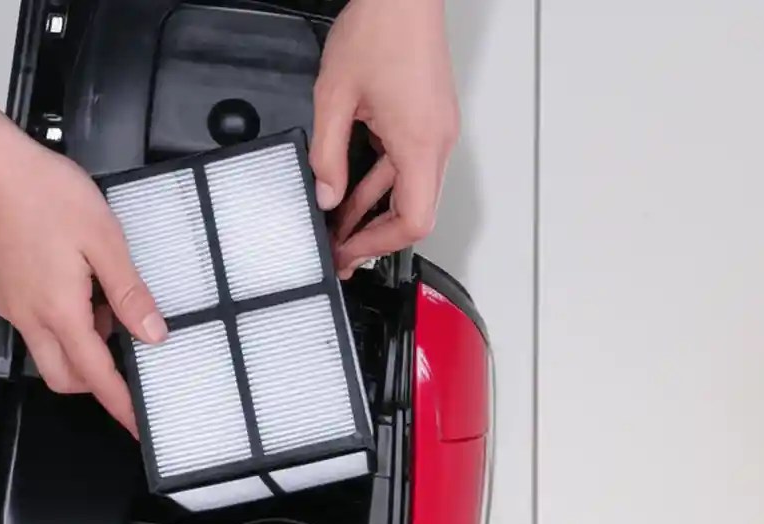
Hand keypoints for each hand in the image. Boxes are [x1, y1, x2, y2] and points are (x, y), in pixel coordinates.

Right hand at [0, 135, 167, 434]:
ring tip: (106, 303)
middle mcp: (30, 317)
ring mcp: (13, 305)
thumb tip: (152, 333)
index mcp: (59, 311)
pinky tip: (81, 286)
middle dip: (96, 381)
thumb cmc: (44, 193)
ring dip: (81, 346)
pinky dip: (63, 323)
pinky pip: (37, 326)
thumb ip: (129, 293)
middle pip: (65, 377)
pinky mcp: (5, 290)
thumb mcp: (104, 240)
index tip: (136, 423)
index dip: (119, 404)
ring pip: (49, 352)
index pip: (96, 375)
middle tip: (128, 359)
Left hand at [310, 0, 459, 277]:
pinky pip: (407, 166)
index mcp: (419, 141)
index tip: (350, 251)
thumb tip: (326, 194)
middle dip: (375, 238)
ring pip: (409, 191)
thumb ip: (327, 154)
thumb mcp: (334, 98)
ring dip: (375, 212)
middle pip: (415, 213)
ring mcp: (435, 131)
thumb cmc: (379, 30)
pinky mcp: (428, 121)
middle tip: (342, 252)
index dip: (380, 244)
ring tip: (339, 228)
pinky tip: (351, 193)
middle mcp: (436, 141)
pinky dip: (380, 185)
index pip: (414, 220)